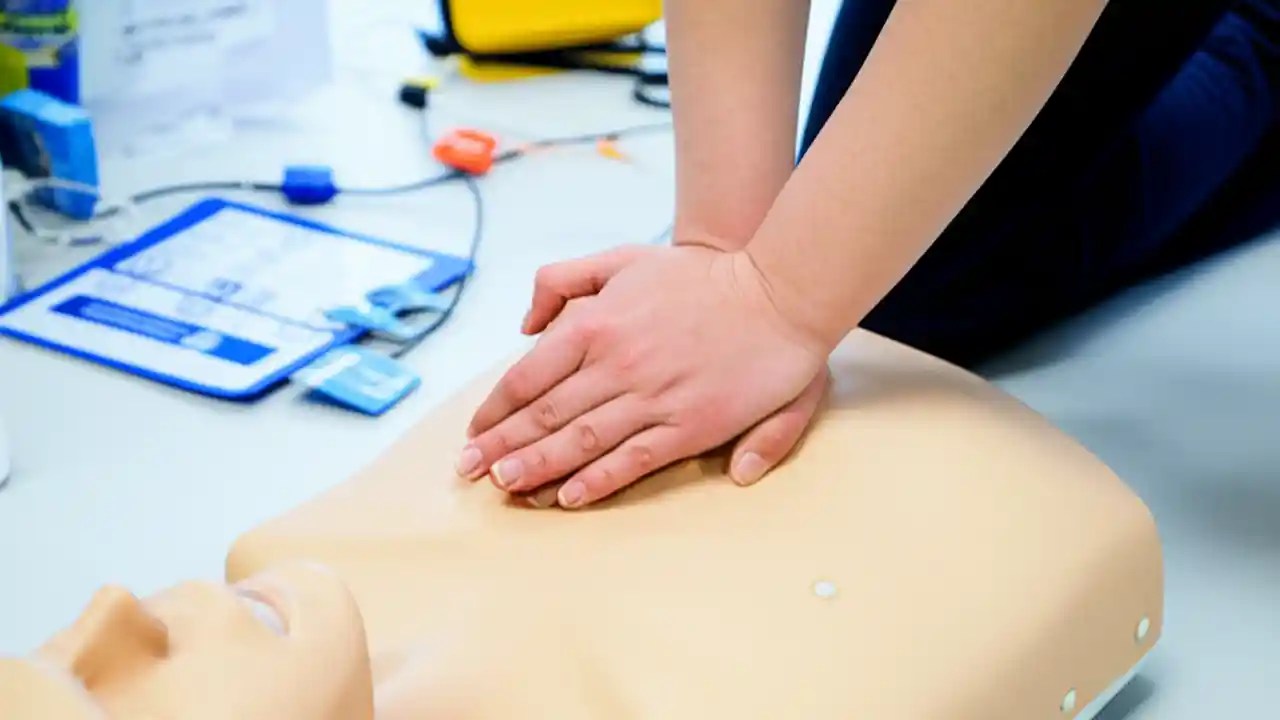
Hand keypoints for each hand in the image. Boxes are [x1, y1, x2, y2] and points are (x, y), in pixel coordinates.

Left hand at [458, 243, 830, 507]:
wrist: (777, 293)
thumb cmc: (700, 277)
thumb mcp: (623, 258)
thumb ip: (565, 280)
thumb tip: (527, 326)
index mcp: (596, 324)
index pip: (528, 376)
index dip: (496, 409)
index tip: (474, 431)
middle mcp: (617, 364)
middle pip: (545, 414)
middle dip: (501, 446)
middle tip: (468, 472)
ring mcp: (653, 398)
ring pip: (581, 441)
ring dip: (537, 467)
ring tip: (505, 487)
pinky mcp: (690, 426)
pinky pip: (633, 460)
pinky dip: (598, 480)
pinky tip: (568, 497)